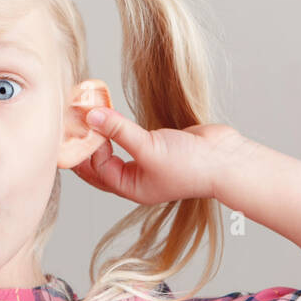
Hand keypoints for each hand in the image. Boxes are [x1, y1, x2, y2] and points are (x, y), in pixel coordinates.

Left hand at [72, 106, 237, 204]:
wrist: (227, 160)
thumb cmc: (192, 165)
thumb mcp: (149, 147)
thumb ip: (119, 131)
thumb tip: (91, 116)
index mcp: (130, 187)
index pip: (95, 169)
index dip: (84, 148)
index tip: (78, 124)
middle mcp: (136, 177)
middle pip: (99, 162)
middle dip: (87, 143)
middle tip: (73, 120)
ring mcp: (147, 160)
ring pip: (114, 147)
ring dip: (102, 132)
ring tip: (88, 113)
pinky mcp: (159, 144)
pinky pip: (131, 136)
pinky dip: (119, 125)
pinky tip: (110, 113)